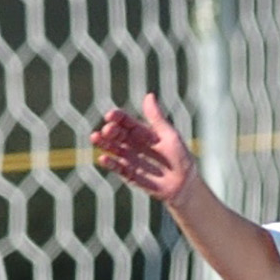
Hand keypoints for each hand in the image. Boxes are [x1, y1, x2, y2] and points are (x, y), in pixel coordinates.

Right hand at [90, 93, 197, 207]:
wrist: (185, 184)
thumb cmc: (181, 157)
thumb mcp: (169, 135)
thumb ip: (157, 118)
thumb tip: (149, 95)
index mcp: (143, 132)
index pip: (127, 122)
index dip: (118, 118)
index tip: (111, 115)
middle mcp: (134, 144)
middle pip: (117, 135)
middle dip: (110, 131)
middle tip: (107, 129)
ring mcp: (131, 159)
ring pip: (114, 149)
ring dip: (104, 144)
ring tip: (95, 137)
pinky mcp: (130, 175)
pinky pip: (118, 168)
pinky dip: (110, 163)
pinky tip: (103, 158)